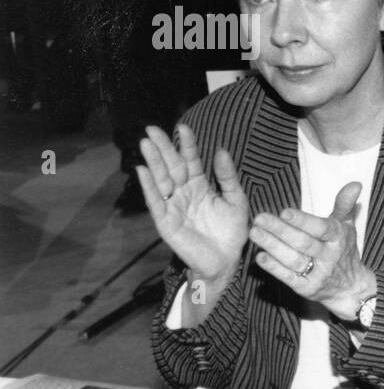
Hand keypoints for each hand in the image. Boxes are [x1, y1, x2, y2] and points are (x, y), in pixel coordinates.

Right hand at [137, 124, 248, 285]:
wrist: (226, 261)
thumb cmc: (231, 231)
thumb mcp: (236, 200)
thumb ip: (228, 178)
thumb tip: (221, 151)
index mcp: (200, 185)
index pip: (191, 160)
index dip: (187, 145)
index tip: (184, 127)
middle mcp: (184, 192)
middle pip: (171, 166)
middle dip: (163, 147)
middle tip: (152, 128)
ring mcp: (173, 205)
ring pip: (161, 179)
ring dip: (153, 162)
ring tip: (146, 143)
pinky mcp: (166, 221)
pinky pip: (156, 201)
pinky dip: (149, 186)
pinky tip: (142, 170)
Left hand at [248, 182, 375, 319]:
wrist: (351, 287)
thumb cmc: (344, 250)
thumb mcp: (347, 226)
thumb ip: (344, 204)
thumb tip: (355, 184)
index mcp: (339, 238)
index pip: (320, 228)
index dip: (302, 221)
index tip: (284, 212)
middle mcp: (330, 256)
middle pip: (303, 243)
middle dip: (280, 230)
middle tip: (259, 218)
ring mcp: (319, 274)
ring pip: (293, 259)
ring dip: (272, 246)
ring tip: (254, 233)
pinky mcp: (307, 289)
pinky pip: (289, 278)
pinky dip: (274, 268)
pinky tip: (260, 257)